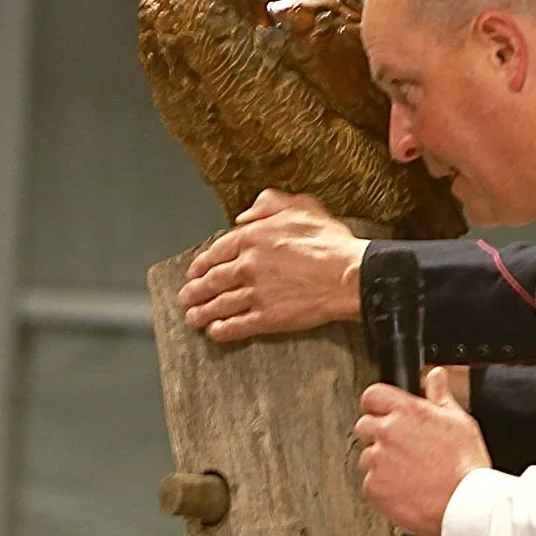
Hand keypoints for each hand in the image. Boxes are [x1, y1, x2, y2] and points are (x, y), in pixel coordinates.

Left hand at [179, 190, 368, 341]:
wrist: (350, 276)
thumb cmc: (330, 242)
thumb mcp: (302, 206)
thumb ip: (269, 204)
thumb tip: (244, 215)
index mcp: (253, 238)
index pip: (217, 252)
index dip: (202, 264)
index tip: (194, 272)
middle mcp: (248, 266)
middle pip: (213, 280)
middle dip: (195, 291)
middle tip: (186, 297)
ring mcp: (256, 293)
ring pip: (220, 304)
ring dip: (203, 312)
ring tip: (193, 318)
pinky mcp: (268, 317)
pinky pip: (237, 325)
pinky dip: (223, 330)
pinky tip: (214, 332)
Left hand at [353, 368, 489, 535]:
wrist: (465, 505)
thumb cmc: (465, 466)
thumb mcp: (459, 421)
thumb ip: (440, 395)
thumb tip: (435, 376)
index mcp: (406, 412)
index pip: (372, 395)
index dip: (378, 405)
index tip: (385, 413)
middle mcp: (387, 433)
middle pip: (364, 426)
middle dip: (378, 435)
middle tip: (402, 448)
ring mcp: (377, 461)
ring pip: (366, 457)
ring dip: (380, 463)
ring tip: (409, 473)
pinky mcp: (373, 488)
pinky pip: (370, 483)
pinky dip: (383, 487)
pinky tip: (406, 488)